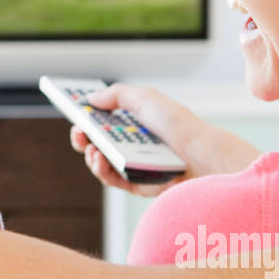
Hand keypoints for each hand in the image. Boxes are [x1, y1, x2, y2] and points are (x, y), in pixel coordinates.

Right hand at [68, 83, 260, 196]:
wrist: (202, 156)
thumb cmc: (179, 125)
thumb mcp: (146, 98)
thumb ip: (116, 95)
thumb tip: (90, 99)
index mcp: (137, 122)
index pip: (106, 119)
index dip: (89, 117)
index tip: (76, 112)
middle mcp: (135, 144)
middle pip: (99, 142)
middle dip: (84, 136)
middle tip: (79, 132)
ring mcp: (136, 165)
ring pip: (102, 162)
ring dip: (90, 154)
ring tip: (91, 148)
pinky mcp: (138, 184)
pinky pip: (113, 180)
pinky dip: (101, 170)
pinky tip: (99, 159)